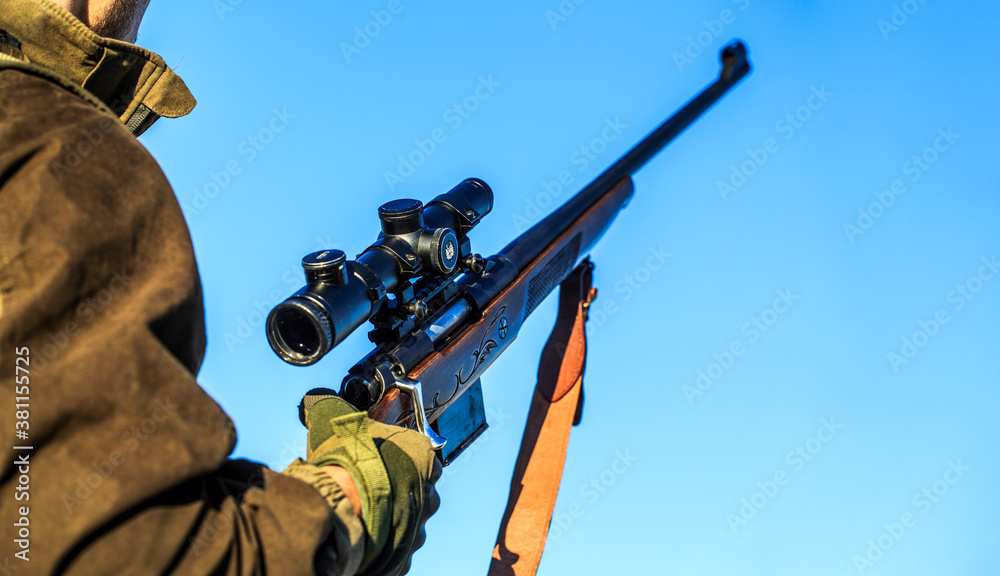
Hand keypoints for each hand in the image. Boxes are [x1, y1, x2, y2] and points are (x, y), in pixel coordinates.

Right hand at [301, 389, 440, 574]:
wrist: (337, 507)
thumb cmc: (344, 462)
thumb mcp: (336, 419)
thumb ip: (332, 406)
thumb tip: (320, 397)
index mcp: (424, 459)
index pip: (428, 457)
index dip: (406, 458)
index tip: (387, 461)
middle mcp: (428, 494)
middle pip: (420, 491)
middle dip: (399, 490)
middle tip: (371, 488)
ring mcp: (418, 528)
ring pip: (410, 523)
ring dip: (393, 518)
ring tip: (364, 513)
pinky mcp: (404, 558)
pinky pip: (398, 550)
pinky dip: (384, 544)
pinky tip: (366, 534)